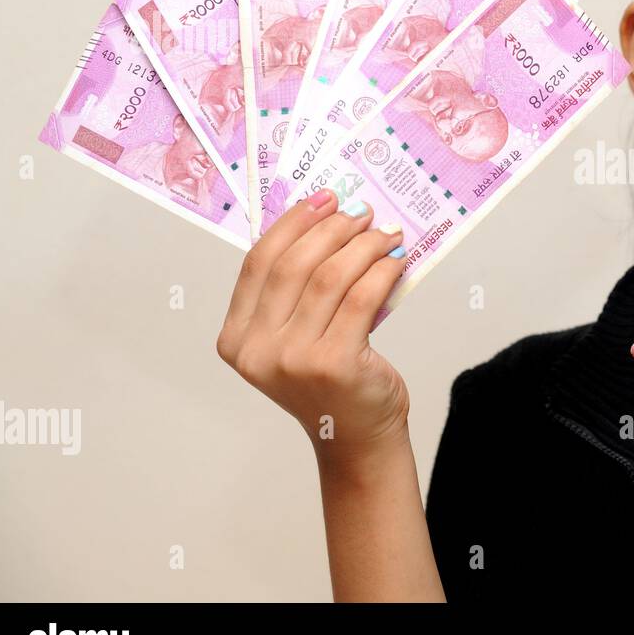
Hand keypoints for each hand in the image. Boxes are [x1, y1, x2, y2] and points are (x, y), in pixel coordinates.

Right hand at [216, 189, 410, 460]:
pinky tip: (396, 263)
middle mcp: (257, 350)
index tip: (324, 199)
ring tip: (386, 235)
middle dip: (333, 229)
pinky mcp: (334, 364)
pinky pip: (361, 299)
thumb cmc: (330, 379)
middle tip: (363, 213)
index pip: (259, 263)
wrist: (354, 435)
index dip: (293, 224)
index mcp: (237, 339)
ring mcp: (293, 360)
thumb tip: (330, 220)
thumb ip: (298, 291)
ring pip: (331, 277)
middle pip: (294, 265)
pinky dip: (381, 273)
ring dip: (364, 247)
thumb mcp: (296, 335)